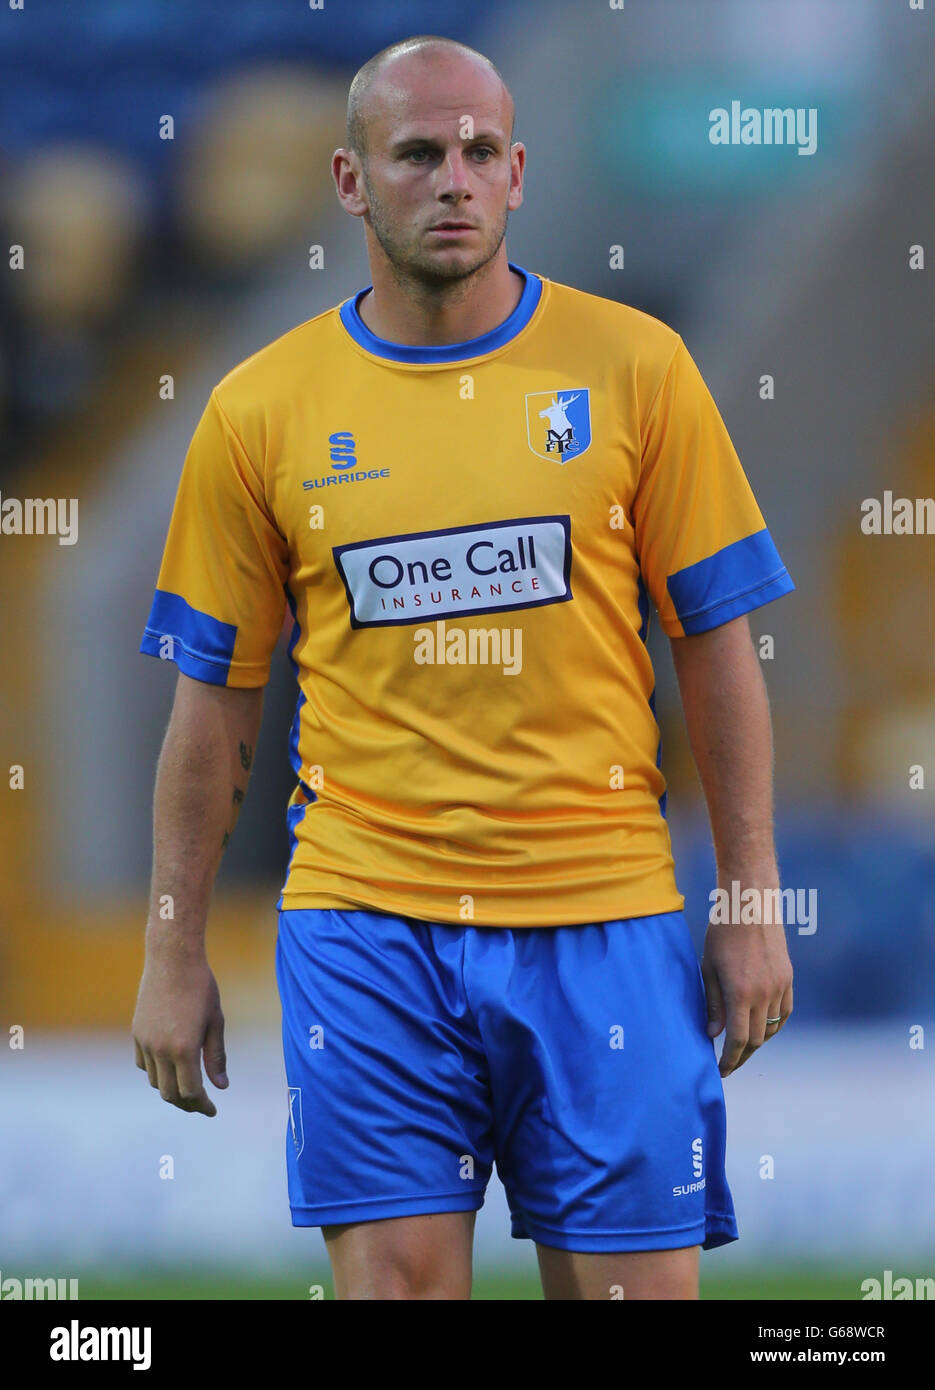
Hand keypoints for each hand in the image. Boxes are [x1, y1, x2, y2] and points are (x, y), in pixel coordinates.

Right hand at [132, 950, 227, 1115]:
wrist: (172, 959)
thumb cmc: (200, 987)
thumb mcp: (215, 1021)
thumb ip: (216, 1056)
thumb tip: (221, 1086)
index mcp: (184, 1049)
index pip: (191, 1092)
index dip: (202, 1105)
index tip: (212, 1110)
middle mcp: (160, 1050)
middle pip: (170, 1093)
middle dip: (187, 1104)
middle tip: (201, 1104)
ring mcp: (145, 1042)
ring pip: (155, 1081)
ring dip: (171, 1089)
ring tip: (188, 1087)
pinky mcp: (136, 1033)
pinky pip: (143, 1064)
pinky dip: (156, 1072)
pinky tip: (170, 1068)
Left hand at [701, 919, 792, 1077]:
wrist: (750, 905)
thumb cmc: (722, 933)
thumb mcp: (709, 968)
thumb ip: (713, 1003)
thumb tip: (713, 1034)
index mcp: (740, 993)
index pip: (738, 1040)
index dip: (730, 1060)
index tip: (721, 1070)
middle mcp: (764, 994)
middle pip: (757, 1039)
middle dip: (742, 1056)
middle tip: (728, 1063)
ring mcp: (779, 986)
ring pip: (772, 1028)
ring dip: (758, 1041)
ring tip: (743, 1047)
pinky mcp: (788, 978)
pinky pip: (784, 1012)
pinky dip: (773, 1025)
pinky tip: (762, 1028)